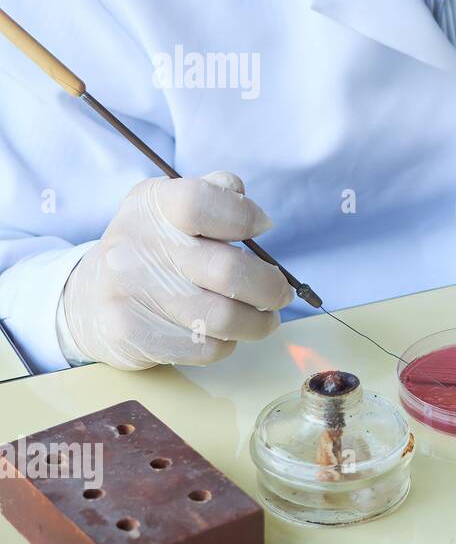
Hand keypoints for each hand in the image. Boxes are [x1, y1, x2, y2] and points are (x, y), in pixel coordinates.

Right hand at [61, 171, 294, 369]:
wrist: (87, 300)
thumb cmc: (152, 250)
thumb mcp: (172, 208)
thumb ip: (215, 196)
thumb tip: (255, 213)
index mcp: (151, 206)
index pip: (201, 203)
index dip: (242, 216)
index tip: (262, 228)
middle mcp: (135, 247)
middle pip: (229, 272)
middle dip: (270, 287)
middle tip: (280, 293)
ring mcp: (130, 292)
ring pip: (224, 318)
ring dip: (258, 322)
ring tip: (265, 319)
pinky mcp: (132, 336)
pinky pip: (205, 347)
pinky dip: (227, 343)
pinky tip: (223, 334)